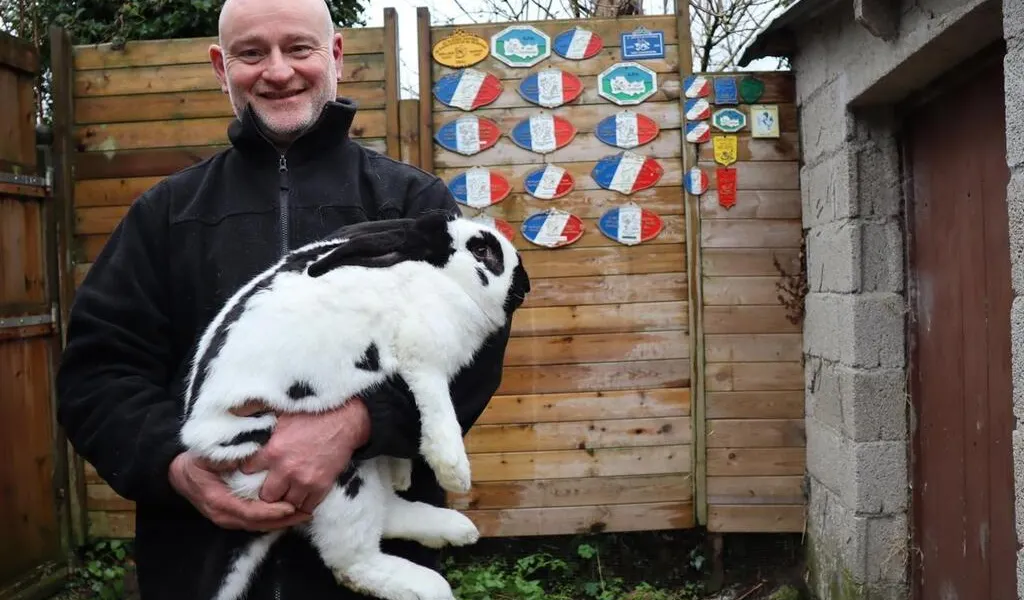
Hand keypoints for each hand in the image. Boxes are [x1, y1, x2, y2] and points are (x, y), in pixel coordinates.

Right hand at [168, 452, 309, 530]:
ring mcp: (225, 518)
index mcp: (218, 500)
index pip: (249, 512)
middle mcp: (222, 514)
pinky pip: (254, 522)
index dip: (271, 512)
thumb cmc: (196, 460)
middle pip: (257, 524)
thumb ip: (228, 456)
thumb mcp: (209, 455)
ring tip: (303, 516)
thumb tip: (248, 456)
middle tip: (306, 514)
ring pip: (257, 526)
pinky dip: (272, 520)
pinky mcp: (230, 517)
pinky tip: (288, 516)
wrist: (178, 473)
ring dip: (280, 523)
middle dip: (283, 521)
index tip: (290, 507)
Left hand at [240, 397, 370, 513]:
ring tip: (287, 493)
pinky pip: (307, 508)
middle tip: (270, 487)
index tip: (251, 471)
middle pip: (265, 496)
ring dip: (286, 500)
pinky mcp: (321, 487)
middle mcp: (285, 469)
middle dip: (267, 492)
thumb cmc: (312, 414)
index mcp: (272, 450)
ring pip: (285, 505)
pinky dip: (304, 505)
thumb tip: (234, 415)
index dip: (248, 471)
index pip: (246, 471)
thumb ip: (258, 422)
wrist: (345, 420)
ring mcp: (304, 480)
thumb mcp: (280, 413)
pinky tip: (302, 497)